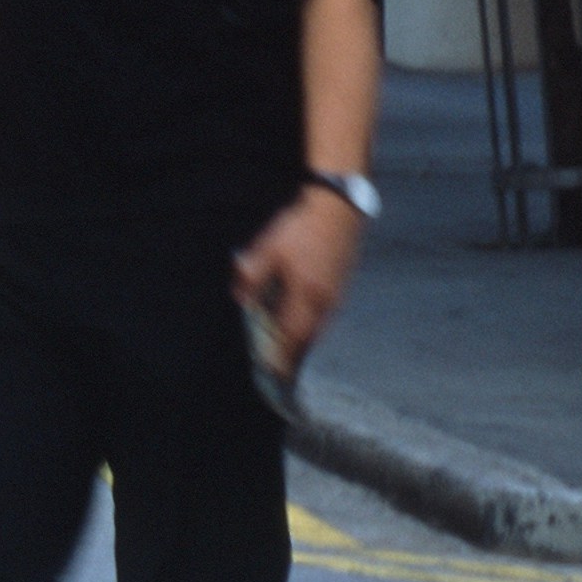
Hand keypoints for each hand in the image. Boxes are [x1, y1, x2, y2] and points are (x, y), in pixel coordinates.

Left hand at [231, 183, 364, 375]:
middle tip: (276, 369)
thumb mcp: (270, 247)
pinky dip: (310, 325)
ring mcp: (337, 296)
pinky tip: (299, 321)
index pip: (292, 338)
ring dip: (301, 340)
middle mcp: (325, 303)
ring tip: (285, 350)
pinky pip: (324, 316)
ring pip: (317, 328)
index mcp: (307, 296)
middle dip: (291, 354)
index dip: (281, 358)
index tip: (271, 375)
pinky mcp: (341, 286)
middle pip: (307, 338)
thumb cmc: (301, 226)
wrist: (337, 206)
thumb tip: (241, 300)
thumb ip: (253, 275)